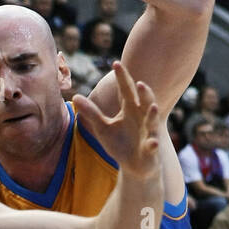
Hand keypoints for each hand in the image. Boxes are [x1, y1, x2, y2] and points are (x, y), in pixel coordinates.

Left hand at [71, 61, 159, 181]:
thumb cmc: (120, 143)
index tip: (116, 63)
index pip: (127, 90)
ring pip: (153, 121)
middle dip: (145, 93)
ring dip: (153, 114)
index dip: (122, 78)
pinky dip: (153, 144)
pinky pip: (153, 145)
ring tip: (153, 107)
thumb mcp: (102, 128)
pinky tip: (152, 143)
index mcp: (130, 109)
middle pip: (144, 101)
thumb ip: (91, 113)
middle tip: (140, 83)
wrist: (133, 165)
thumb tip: (75, 97)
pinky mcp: (151, 148)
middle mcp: (142, 117)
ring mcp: (149, 131)